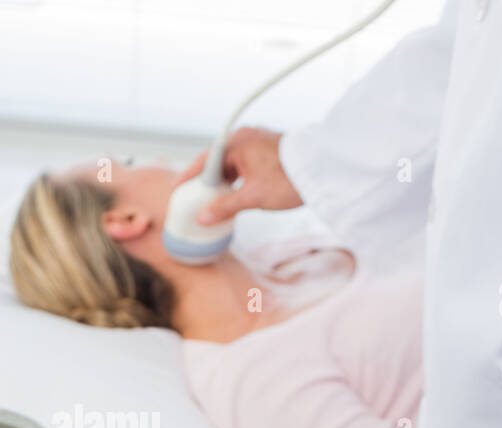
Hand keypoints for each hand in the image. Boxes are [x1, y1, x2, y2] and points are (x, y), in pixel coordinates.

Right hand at [175, 126, 302, 224]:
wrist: (324, 170)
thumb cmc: (289, 179)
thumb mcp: (253, 197)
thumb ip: (225, 207)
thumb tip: (203, 217)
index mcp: (237, 142)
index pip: (203, 162)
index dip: (188, 178)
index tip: (177, 190)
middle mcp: (245, 137)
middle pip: (217, 162)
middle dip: (206, 182)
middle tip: (194, 199)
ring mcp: (258, 142)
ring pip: (232, 164)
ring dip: (223, 182)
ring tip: (214, 201)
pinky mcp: (269, 150)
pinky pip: (244, 165)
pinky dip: (237, 179)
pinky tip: (236, 194)